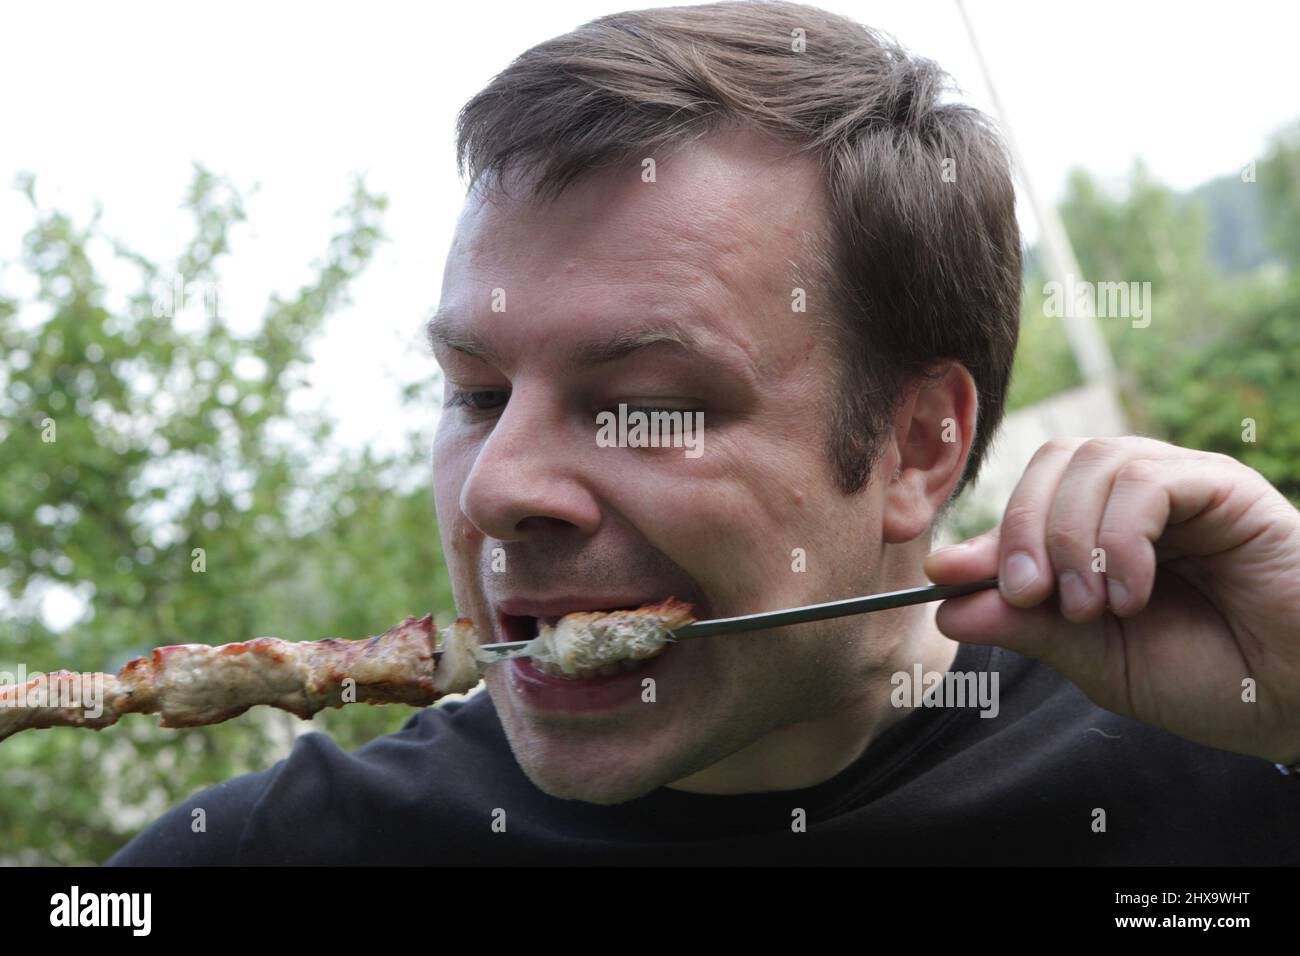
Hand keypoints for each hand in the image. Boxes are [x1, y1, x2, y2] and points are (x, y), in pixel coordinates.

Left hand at [923, 437, 1299, 764]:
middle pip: (1053, 461)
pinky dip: (1121, 537)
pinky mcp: (1225, 488)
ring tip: (1093, 607)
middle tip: (1031, 596)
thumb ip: (1027, 624)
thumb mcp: (1097, 658)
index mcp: (1104, 530)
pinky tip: (1132, 593)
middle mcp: (1139, 498)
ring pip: (1094, 462)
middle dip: (1022, 528)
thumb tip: (943, 601)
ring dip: (1072, 538)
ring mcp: (1183, 486)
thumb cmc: (1212, 680)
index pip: (1028, 497)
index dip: (985, 533)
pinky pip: (1148, 480)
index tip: (947, 578)